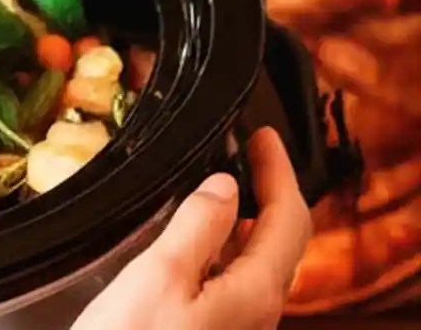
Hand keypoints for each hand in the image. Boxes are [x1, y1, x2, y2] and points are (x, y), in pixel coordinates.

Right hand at [72, 127, 312, 329]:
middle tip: (247, 152)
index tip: (262, 135)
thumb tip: (227, 186)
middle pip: (279, 242)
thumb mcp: (159, 278)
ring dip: (243, 220)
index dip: (277, 171)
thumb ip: (197, 228)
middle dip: (267, 192)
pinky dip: (221, 248)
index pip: (287, 218)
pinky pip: (230, 283)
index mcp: (253, 293)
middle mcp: (254, 314)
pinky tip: (190, 245)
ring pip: (255, 264)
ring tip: (217, 187)